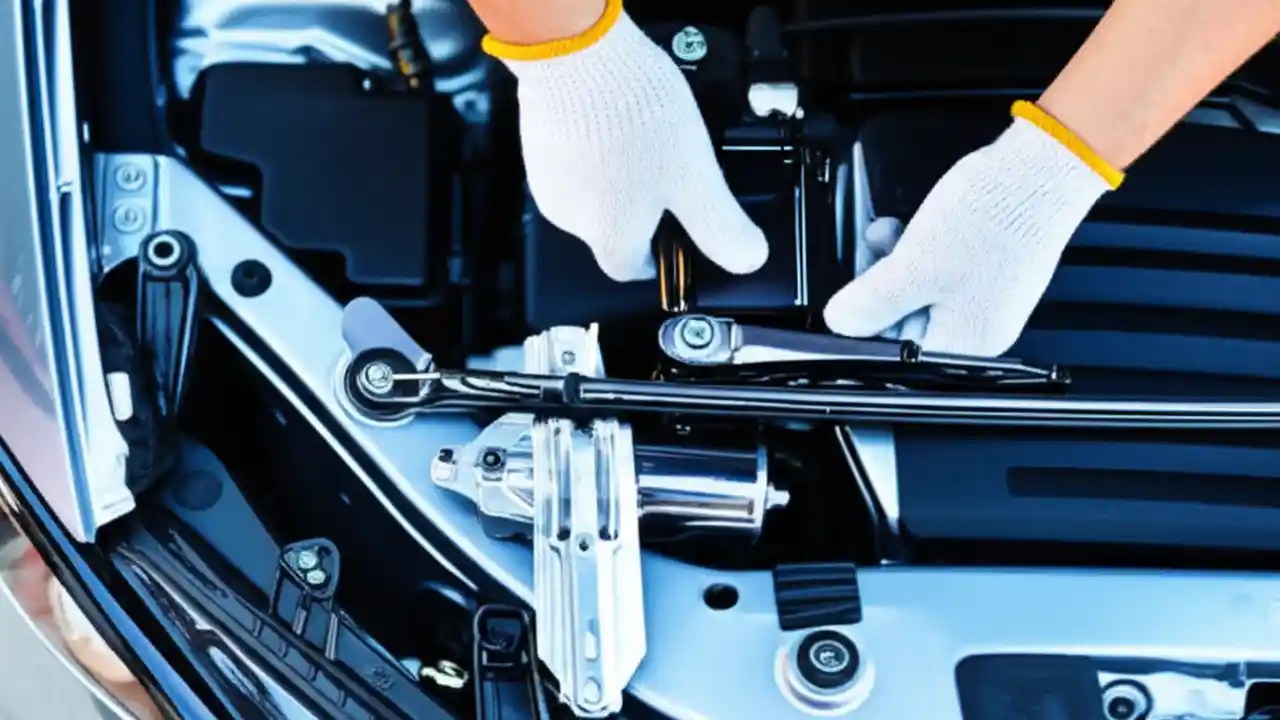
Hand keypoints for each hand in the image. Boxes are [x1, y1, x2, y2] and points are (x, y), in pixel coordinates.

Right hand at [491, 6, 768, 280]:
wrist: (580, 55)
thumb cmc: (635, 116)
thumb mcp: (697, 177)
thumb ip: (721, 226)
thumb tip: (746, 258)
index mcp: (609, 235)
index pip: (631, 269)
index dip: (656, 257)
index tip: (672, 236)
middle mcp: (571, 219)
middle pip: (610, 228)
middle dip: (638, 208)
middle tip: (666, 171)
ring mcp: (548, 181)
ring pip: (591, 193)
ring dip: (616, 177)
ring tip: (644, 140)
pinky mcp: (537, 147)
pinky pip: (571, 162)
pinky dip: (593, 150)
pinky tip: (614, 122)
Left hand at [823, 112, 1114, 355]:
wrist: (1039, 169)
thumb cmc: (992, 220)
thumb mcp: (913, 266)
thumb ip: (870, 303)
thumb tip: (840, 323)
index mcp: (965, 343)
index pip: (896, 350)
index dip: (868, 317)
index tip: (854, 290)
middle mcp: (979, 328)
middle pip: (905, 319)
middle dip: (880, 282)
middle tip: (871, 253)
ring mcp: (985, 296)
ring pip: (917, 289)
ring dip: (894, 260)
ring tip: (890, 233)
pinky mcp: (986, 268)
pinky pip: (938, 268)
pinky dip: (917, 249)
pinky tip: (911, 228)